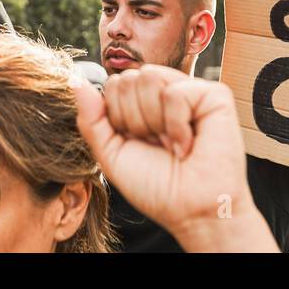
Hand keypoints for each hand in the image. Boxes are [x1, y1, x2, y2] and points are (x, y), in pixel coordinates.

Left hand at [74, 65, 273, 250]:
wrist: (192, 211)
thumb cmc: (157, 187)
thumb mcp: (112, 154)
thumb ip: (92, 118)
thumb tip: (74, 81)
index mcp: (142, 104)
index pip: (112, 85)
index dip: (117, 117)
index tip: (138, 143)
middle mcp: (164, 92)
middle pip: (127, 79)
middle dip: (134, 120)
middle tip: (157, 145)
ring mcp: (189, 91)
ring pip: (148, 77)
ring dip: (154, 121)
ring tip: (171, 143)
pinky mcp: (214, 95)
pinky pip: (175, 92)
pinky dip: (176, 124)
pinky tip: (188, 143)